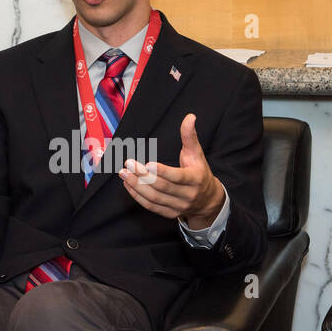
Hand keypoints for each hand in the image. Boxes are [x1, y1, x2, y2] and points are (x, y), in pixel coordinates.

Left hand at [119, 113, 224, 227]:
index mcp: (196, 179)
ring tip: (124, 174)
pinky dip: (138, 196)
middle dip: (143, 176)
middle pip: (162, 187)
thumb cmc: (199, 172)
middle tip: (129, 164)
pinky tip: (128, 184)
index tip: (147, 163)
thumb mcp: (197, 153)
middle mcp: (188, 195)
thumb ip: (190, 136)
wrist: (207, 200)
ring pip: (155, 198)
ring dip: (137, 186)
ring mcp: (179, 206)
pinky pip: (151, 206)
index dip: (162, 171)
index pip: (178, 177)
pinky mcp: (170, 213)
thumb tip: (190, 117)